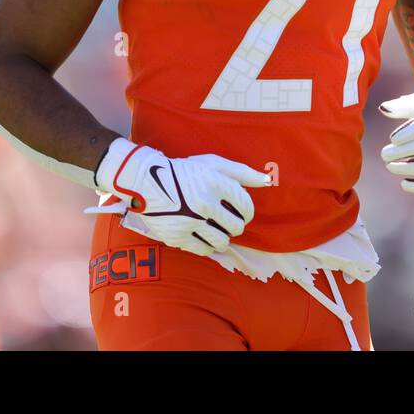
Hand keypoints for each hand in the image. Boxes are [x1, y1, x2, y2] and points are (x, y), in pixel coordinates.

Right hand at [87, 138, 269, 254]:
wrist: (147, 181)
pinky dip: (207, 245)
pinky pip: (204, 250)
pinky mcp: (177, 236)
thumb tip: (267, 180)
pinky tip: (202, 235)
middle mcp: (205, 203)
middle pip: (236, 227)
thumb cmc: (185, 171)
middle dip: (234, 224)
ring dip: (222, 237)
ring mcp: (190, 222)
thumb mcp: (213, 164)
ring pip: (222, 242)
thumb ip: (241, 172)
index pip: (246, 207)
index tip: (240, 211)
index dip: (247, 211)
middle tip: (225, 219)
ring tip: (215, 228)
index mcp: (216, 183)